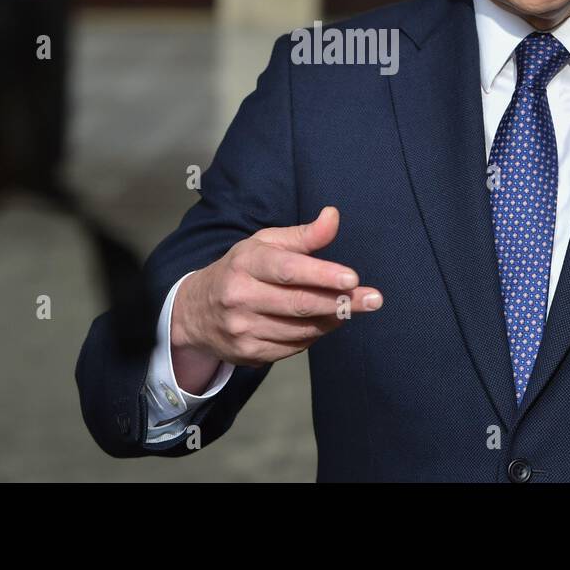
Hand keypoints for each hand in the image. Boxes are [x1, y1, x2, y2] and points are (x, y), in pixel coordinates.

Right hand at [170, 207, 381, 386]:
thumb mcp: (265, 244)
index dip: (322, 274)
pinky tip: (324, 322)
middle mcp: (240, 297)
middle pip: (299, 303)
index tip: (353, 277)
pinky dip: (314, 334)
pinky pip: (293, 347)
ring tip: (351, 308)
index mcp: (246, 263)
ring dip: (332, 318)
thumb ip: (303, 235)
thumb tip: (333, 216)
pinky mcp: (247, 353)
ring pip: (300, 328)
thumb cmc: (241, 269)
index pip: (287, 269)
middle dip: (341, 301)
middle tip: (373, 299)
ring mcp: (242, 329)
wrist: (196, 311)